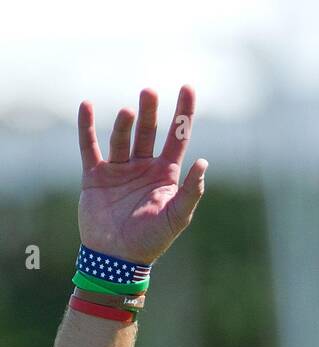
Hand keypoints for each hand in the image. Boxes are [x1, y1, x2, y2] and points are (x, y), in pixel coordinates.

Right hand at [77, 85, 206, 265]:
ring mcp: (119, 169)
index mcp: (165, 175)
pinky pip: (89, 146)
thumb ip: (190, 192)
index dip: (184, 113)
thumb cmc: (150, 242)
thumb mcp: (176, 218)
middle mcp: (143, 167)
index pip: (178, 137)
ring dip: (124, 123)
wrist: (116, 259)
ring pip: (122, 137)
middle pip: (149, 131)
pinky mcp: (96, 175)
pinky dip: (86, 127)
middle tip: (149, 92)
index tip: (188, 87)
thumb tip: (204, 163)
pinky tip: (86, 106)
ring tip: (128, 111)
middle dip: (150, 112)